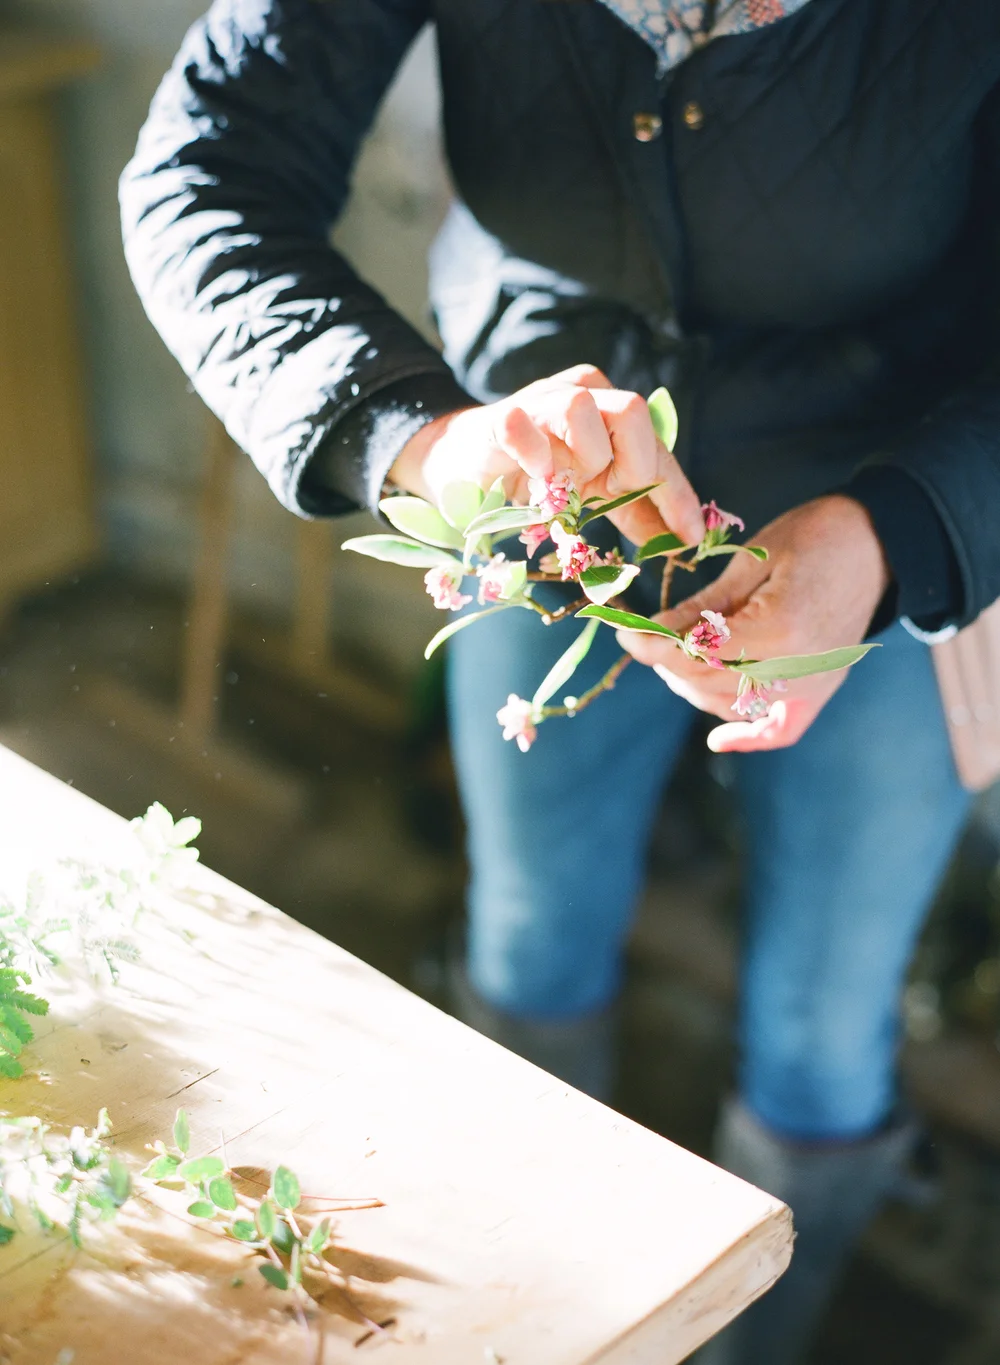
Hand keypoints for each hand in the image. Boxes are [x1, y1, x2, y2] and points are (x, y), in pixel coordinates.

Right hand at [389, 364, 705, 546]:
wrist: (461, 464)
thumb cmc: (533, 475)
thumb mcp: (592, 493)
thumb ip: (633, 510)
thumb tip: (680, 539)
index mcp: (609, 411)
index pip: (656, 448)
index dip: (675, 493)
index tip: (689, 536)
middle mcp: (580, 396)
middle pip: (632, 409)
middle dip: (633, 462)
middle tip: (612, 492)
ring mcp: (537, 402)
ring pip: (580, 407)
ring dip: (583, 456)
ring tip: (565, 484)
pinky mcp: (496, 419)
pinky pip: (520, 425)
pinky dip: (533, 454)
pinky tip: (535, 477)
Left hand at [618, 496, 890, 751]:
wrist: (877, 544)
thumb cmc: (813, 538)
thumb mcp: (748, 564)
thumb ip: (699, 608)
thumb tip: (649, 634)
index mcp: (780, 630)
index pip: (698, 654)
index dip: (654, 646)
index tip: (626, 634)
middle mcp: (798, 669)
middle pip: (709, 684)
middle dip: (669, 663)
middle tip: (647, 638)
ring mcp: (813, 686)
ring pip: (730, 706)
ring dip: (694, 686)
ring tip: (677, 656)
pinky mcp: (821, 691)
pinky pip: (780, 730)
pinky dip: (746, 736)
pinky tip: (718, 739)